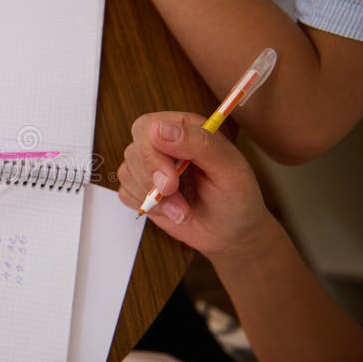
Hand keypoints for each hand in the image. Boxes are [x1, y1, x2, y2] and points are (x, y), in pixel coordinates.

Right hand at [117, 112, 272, 258]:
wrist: (232, 234)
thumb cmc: (237, 199)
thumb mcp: (230, 170)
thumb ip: (200, 143)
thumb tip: (160, 129)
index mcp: (187, 129)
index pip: (148, 126)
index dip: (152, 153)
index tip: (170, 180)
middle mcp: (165, 144)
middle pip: (134, 150)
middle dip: (152, 179)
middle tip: (175, 194)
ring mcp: (150, 167)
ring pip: (127, 173)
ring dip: (154, 198)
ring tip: (182, 209)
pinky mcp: (141, 189)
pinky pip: (125, 193)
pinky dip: (147, 206)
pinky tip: (170, 211)